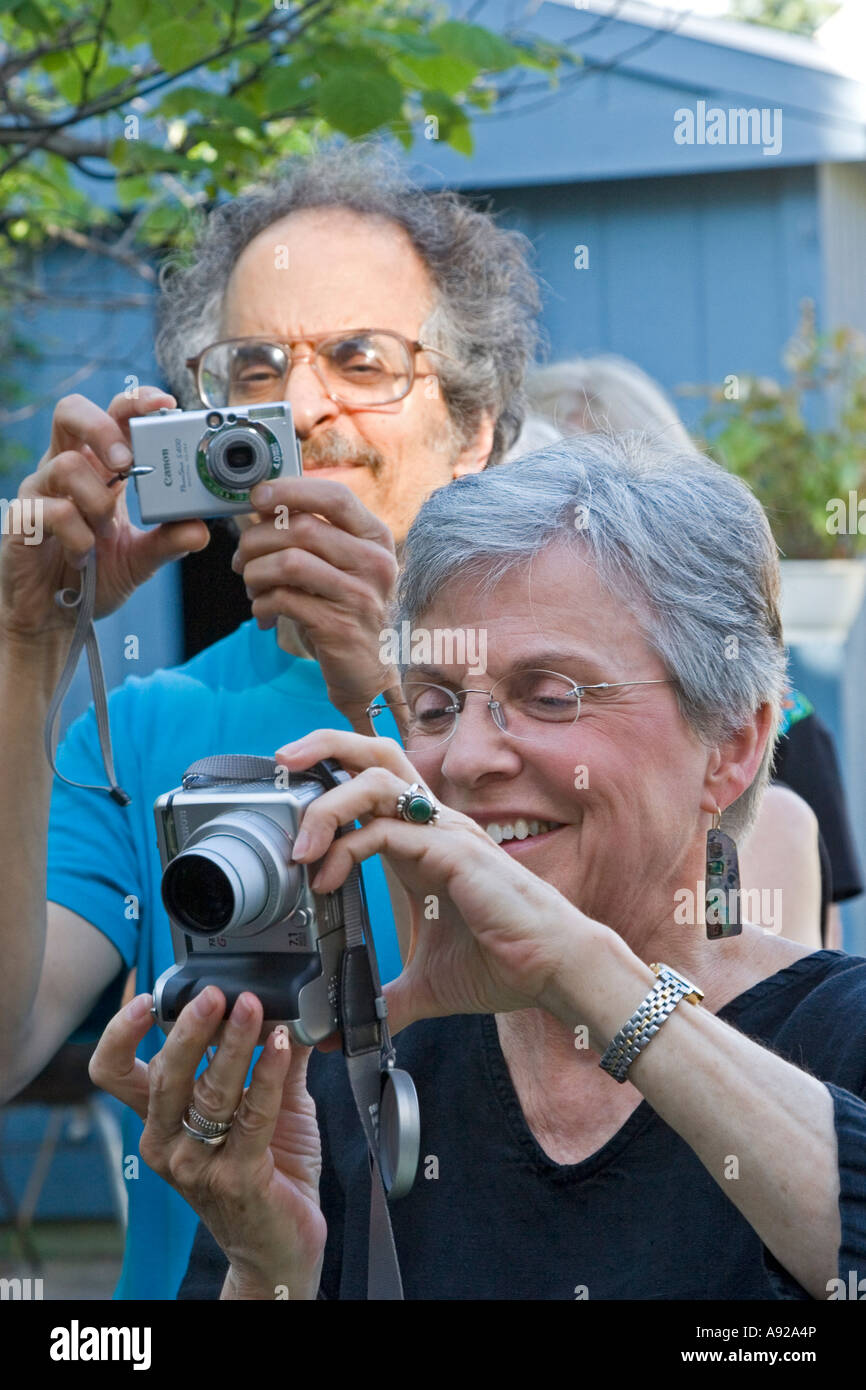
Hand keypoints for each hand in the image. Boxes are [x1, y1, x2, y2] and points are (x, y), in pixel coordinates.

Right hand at [1, 388, 208, 646]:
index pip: (111, 416)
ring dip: (97, 502)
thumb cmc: (92, 576)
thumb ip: (169, 542)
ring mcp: (40, 492)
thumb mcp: (140, 559)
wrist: (53, 618)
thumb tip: (202, 530)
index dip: (135, 402)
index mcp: (97, 468)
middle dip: (104, 429)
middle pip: (71, 413)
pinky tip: (83, 556)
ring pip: (65, 466)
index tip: (166, 405)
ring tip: (104, 532)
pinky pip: (53, 512)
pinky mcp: (22, 521)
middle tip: (128, 463)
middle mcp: (65, 470)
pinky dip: (78, 537)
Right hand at [89, 989, 326, 1298]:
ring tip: (255, 1009)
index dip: (121, 1033)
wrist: (279, 1245)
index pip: (115, 1072)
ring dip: (234, 1044)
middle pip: (165, 1076)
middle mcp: (167, 1142)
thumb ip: (269, 1058)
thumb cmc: (266, 1171)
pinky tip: (282, 1045)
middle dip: (190, 1029)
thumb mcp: (262, 1105)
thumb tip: (284, 1006)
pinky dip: (268, 1073)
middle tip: (215, 995)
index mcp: (160, 1119)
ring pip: (209, 1093)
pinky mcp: (237, 1179)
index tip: (148, 999)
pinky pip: (252, 1116)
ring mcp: (198, 1165)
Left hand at [236, 478, 398, 724]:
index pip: (336, 496)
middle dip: (257, 540)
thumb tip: (262, 504)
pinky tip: (264, 612)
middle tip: (241, 558)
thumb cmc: (342, 607)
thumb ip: (310, 533)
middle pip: (302, 528)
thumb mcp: (337, 565)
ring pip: (288, 563)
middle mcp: (375, 563)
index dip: (291, 490)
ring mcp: (361, 596)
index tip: (257, 496)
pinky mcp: (340, 627)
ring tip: (251, 586)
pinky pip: (284, 600)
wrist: (366, 670)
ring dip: (255, 573)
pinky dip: (261, 604)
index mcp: (375, 538)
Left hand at [277, 730, 601, 1033]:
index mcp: (421, 842)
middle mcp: (431, 825)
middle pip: (376, 752)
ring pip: (376, 779)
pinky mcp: (452, 851)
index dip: (327, 784)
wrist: (553, 970)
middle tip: (282, 763)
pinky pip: (386, 830)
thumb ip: (382, 1001)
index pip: (371, 783)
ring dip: (326, 803)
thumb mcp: (425, 985)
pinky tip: (326, 880)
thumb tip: (339, 1033)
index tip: (289, 817)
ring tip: (299, 849)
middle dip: (324, 746)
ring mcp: (443, 832)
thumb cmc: (503, 964)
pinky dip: (347, 848)